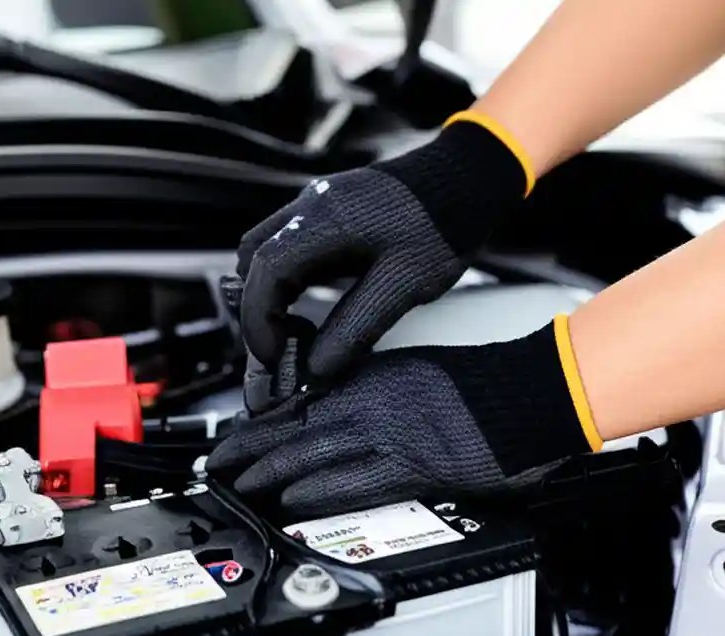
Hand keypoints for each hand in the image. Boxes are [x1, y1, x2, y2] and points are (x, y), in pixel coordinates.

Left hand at [207, 318, 597, 520]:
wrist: (528, 394)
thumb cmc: (479, 384)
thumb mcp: (409, 370)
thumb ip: (367, 387)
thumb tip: (331, 407)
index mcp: (369, 377)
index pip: (298, 401)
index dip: (258, 423)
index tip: (232, 437)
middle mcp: (370, 402)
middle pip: (293, 428)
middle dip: (248, 450)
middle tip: (216, 467)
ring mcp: (389, 434)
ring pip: (312, 454)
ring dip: (268, 473)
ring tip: (236, 487)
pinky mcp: (413, 467)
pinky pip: (355, 482)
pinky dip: (319, 491)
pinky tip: (290, 499)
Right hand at [237, 118, 529, 379]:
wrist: (470, 176)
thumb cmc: (441, 228)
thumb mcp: (402, 287)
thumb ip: (354, 329)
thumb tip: (316, 369)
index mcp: (323, 222)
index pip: (265, 272)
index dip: (259, 320)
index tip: (272, 357)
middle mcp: (310, 204)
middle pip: (254, 257)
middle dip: (257, 306)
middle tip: (277, 348)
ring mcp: (317, 200)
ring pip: (267, 246)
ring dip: (268, 289)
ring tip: (291, 329)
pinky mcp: (330, 204)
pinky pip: (288, 239)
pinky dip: (286, 273)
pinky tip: (308, 300)